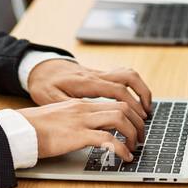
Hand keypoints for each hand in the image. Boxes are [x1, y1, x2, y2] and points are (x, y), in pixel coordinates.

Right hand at [16, 99, 144, 162]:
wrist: (18, 130)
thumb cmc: (34, 128)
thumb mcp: (59, 119)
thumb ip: (76, 121)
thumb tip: (90, 133)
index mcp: (80, 104)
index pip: (114, 102)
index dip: (131, 114)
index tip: (136, 126)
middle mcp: (84, 108)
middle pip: (122, 107)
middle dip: (137, 123)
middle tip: (140, 138)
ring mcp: (81, 120)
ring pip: (119, 118)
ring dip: (132, 134)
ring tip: (134, 148)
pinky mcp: (77, 135)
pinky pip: (107, 139)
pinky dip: (120, 149)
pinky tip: (124, 157)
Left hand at [25, 58, 151, 120]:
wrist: (41, 67)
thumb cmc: (44, 83)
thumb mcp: (50, 98)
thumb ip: (69, 106)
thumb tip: (86, 118)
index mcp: (86, 83)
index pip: (117, 90)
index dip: (131, 105)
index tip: (137, 121)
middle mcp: (96, 75)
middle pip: (129, 79)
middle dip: (142, 98)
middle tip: (145, 119)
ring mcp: (99, 74)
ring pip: (129, 75)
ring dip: (141, 90)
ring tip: (146, 110)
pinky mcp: (100, 76)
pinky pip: (123, 77)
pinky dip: (133, 88)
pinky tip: (134, 102)